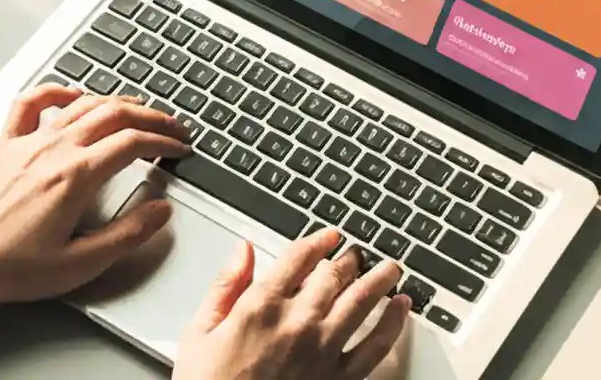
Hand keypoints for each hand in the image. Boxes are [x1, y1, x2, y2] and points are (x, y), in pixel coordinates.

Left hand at [0, 85, 189, 306]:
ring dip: (117, 101)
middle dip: (151, 117)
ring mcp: (29, 142)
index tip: (179, 148)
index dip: (164, 142)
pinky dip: (57, 90)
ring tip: (139, 109)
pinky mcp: (7, 144)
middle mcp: (55, 150)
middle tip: (171, 127)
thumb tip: (161, 211)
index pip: (133, 143)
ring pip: (83, 104)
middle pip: (114, 114)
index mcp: (76, 177)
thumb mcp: (82, 263)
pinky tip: (73, 93)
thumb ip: (128, 234)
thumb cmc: (13, 266)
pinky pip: (32, 102)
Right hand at [174, 228, 411, 379]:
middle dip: (350, 259)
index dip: (319, 240)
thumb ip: (225, 286)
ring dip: (380, 279)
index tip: (331, 235)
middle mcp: (297, 323)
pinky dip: (394, 323)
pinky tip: (402, 309)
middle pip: (334, 276)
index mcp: (261, 307)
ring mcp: (322, 351)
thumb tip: (243, 250)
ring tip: (391, 267)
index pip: (299, 257)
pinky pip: (376, 346)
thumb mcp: (199, 332)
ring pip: (362, 302)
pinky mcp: (338, 379)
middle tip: (359, 252)